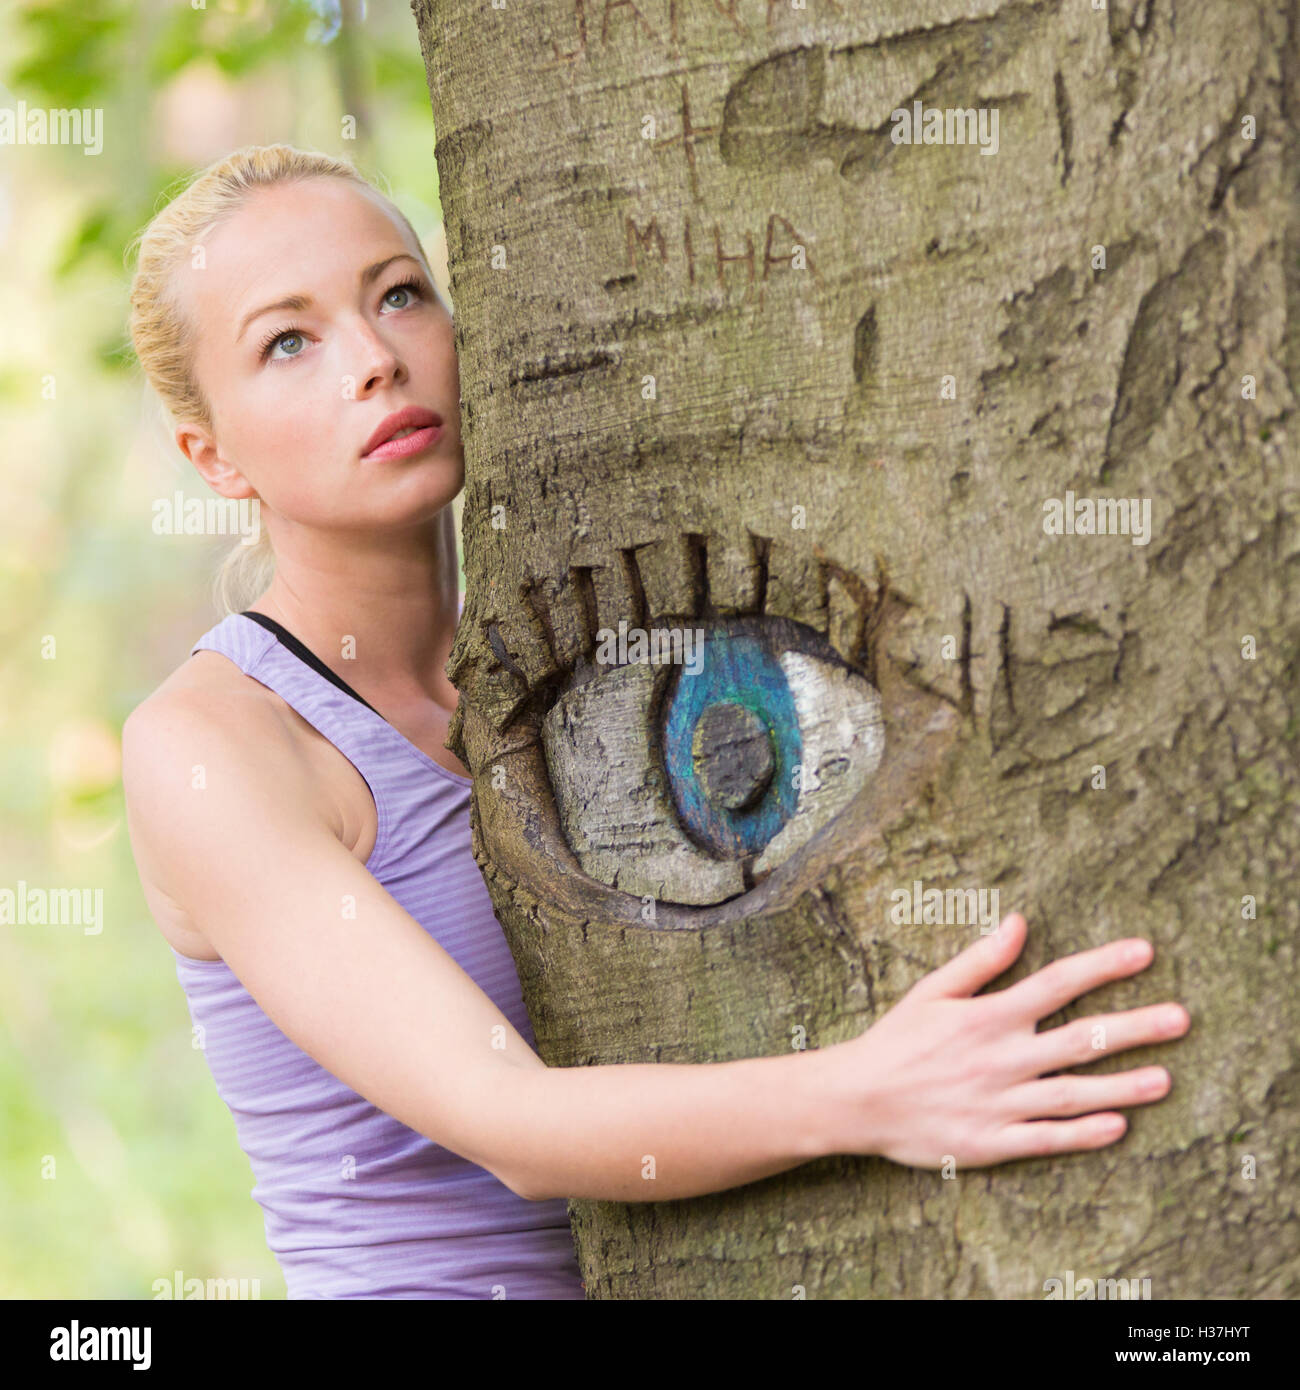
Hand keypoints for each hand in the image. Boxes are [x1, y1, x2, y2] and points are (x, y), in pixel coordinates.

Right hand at [833, 912, 1190, 1168]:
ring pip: (1074, 1094)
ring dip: (1122, 1086)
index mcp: (989, 1016)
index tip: (1144, 952)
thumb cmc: (897, 1039)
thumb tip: (1019, 922)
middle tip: (1181, 1019)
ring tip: (1165, 1079)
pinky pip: (1047, 1139)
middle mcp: (1002, 1059)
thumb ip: (981, 960)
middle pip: (1080, 1040)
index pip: (1057, 983)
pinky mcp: (993, 1142)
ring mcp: (1000, 1103)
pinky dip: (1083, 1134)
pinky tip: (1117, 1127)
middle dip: (1135, 1028)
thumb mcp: (932, 991)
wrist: (858, 1099)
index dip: (1103, 966)